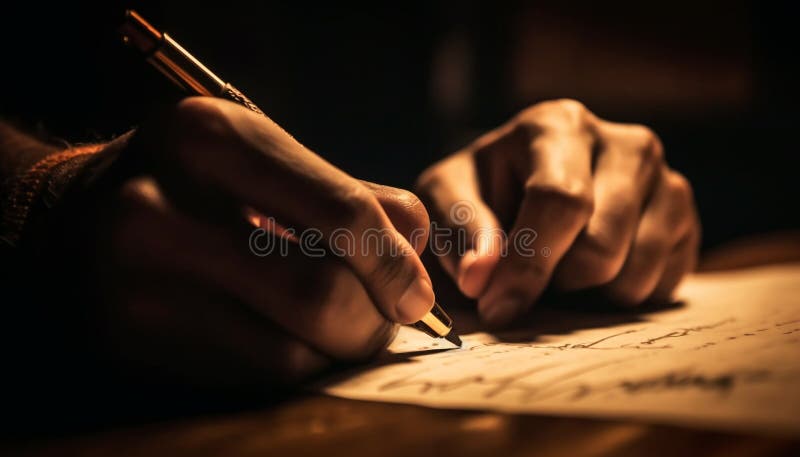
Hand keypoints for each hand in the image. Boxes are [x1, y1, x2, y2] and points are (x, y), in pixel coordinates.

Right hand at [45, 97, 432, 392]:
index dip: (394, 263)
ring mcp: (139, 281)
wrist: (72, 221)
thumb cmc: (189, 182)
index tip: (416, 295)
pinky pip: (252, 377)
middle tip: (384, 316)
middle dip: (373, 319)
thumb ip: (346, 193)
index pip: (339, 211)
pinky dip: (294, 366)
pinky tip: (290, 340)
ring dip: (337, 349)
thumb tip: (418, 243)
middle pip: (322, 294)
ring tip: (339, 326)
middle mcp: (162, 207)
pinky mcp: (132, 340)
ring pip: (291, 353)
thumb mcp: (259, 157)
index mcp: (210, 139)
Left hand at [416, 99, 699, 325]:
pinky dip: (621, 297)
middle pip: (600, 247)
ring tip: (561, 269)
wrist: (521, 194)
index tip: (498, 308)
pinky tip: (595, 274)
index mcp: (558, 124)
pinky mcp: (686, 219)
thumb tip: (481, 278)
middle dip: (555, 282)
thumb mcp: (447, 200)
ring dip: (588, 294)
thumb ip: (460, 234)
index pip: (558, 201)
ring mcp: (666, 180)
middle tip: (530, 278)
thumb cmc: (480, 194)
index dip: (528, 264)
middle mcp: (626, 142)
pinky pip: (663, 286)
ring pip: (635, 273)